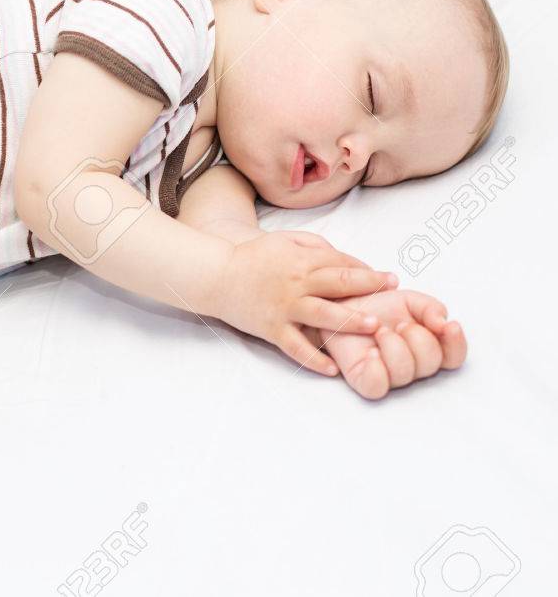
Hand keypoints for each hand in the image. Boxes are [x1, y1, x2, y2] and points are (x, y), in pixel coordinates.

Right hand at [202, 231, 396, 375]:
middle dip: (369, 288)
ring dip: (349, 320)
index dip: (367, 270)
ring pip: (322, 315)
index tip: (388, 278)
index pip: (341, 263)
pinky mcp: (272, 329)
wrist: (216, 275)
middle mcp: (296, 284)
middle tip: (393, 293)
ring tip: (373, 326)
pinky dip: (313, 359)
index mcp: (301, 261)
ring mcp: (284, 308)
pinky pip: (295, 346)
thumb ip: (314, 245)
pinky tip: (332, 368)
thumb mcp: (284, 240)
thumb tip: (343, 257)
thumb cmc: (251, 257)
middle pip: (338, 284)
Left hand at [306, 290, 467, 398]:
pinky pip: (377, 386)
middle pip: (431, 363)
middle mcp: (412, 364)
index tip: (449, 325)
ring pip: (405, 373)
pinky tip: (372, 352)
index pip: (453, 356)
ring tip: (380, 330)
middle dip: (417, 338)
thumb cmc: (376, 306)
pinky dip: (377, 369)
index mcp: (427, 346)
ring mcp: (388, 375)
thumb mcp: (410, 300)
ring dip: (395, 346)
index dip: (456, 344)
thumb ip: (432, 309)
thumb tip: (444, 323)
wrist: (339, 305)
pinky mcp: (364, 379)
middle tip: (399, 323)